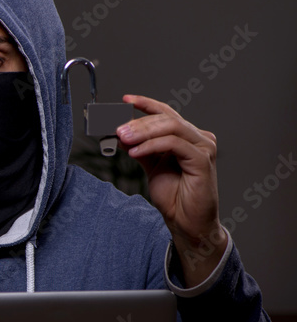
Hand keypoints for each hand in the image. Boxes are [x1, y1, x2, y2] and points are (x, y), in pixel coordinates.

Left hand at [117, 95, 226, 286]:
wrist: (186, 222)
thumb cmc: (175, 196)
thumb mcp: (151, 166)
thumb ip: (140, 148)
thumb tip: (122, 133)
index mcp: (188, 137)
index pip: (166, 113)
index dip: (146, 104)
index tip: (126, 99)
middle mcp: (199, 138)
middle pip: (166, 118)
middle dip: (138, 122)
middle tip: (117, 129)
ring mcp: (204, 148)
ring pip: (171, 127)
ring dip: (143, 131)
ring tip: (123, 138)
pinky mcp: (203, 161)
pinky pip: (174, 144)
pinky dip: (152, 145)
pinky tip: (135, 151)